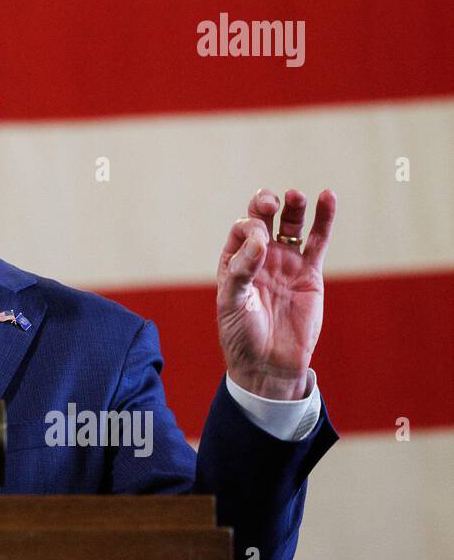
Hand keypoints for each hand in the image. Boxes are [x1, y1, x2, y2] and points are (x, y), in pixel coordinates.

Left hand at [216, 188, 335, 400]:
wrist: (269, 364)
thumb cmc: (242, 335)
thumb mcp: (232, 303)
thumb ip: (242, 271)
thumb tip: (259, 240)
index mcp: (235, 261)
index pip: (242, 230)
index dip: (249, 227)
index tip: (258, 240)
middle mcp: (260, 257)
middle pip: (264, 219)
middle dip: (266, 205)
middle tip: (272, 203)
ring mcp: (286, 263)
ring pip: (291, 226)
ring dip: (295, 207)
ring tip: (297, 195)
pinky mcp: (309, 273)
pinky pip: (317, 242)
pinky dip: (323, 220)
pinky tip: (327, 197)